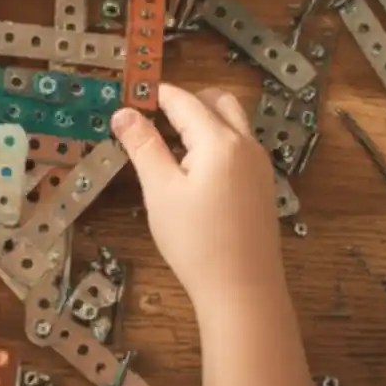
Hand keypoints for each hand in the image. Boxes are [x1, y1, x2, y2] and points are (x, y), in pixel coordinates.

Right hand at [110, 84, 283, 303]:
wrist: (243, 290)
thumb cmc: (196, 241)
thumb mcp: (160, 191)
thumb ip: (143, 146)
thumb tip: (124, 112)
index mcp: (220, 141)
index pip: (183, 101)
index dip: (154, 95)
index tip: (128, 96)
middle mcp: (246, 144)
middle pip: (216, 101)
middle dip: (183, 102)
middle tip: (150, 121)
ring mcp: (259, 164)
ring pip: (231, 122)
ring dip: (201, 121)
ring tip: (166, 147)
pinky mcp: (261, 184)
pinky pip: (238, 146)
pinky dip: (214, 142)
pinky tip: (191, 172)